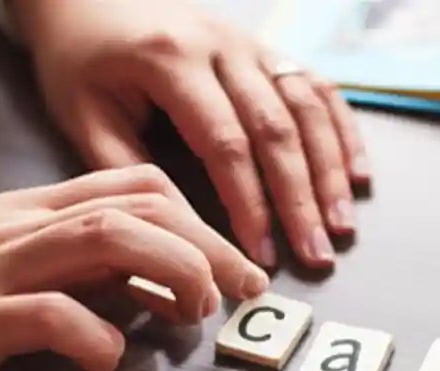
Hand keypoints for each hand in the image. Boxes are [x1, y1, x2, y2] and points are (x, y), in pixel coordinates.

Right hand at [0, 165, 267, 370]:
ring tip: (192, 315)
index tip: (234, 266)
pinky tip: (105, 361)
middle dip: (208, 245)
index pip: (133, 187)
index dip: (198, 220)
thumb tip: (143, 288)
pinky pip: (46, 316)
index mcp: (26, 212)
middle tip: (243, 292)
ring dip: (171, 274)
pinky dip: (93, 338)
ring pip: (105, 240)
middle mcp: (18, 229)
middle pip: (139, 207)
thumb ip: (65, 266)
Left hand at [10, 0, 369, 268]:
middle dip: (300, 199)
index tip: (259, 253)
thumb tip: (178, 229)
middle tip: (315, 255)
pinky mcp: (270, 50)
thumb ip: (124, 166)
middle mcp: (222, 46)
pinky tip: (359, 177)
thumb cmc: (81, 61)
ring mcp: (253, 45)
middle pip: (277, 129)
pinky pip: (321, 89)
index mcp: (170, 59)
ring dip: (330, 172)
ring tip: (341, 227)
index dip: (249, 203)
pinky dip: (344, 134)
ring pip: (308, 110)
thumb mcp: (80, 112)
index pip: (225, 142)